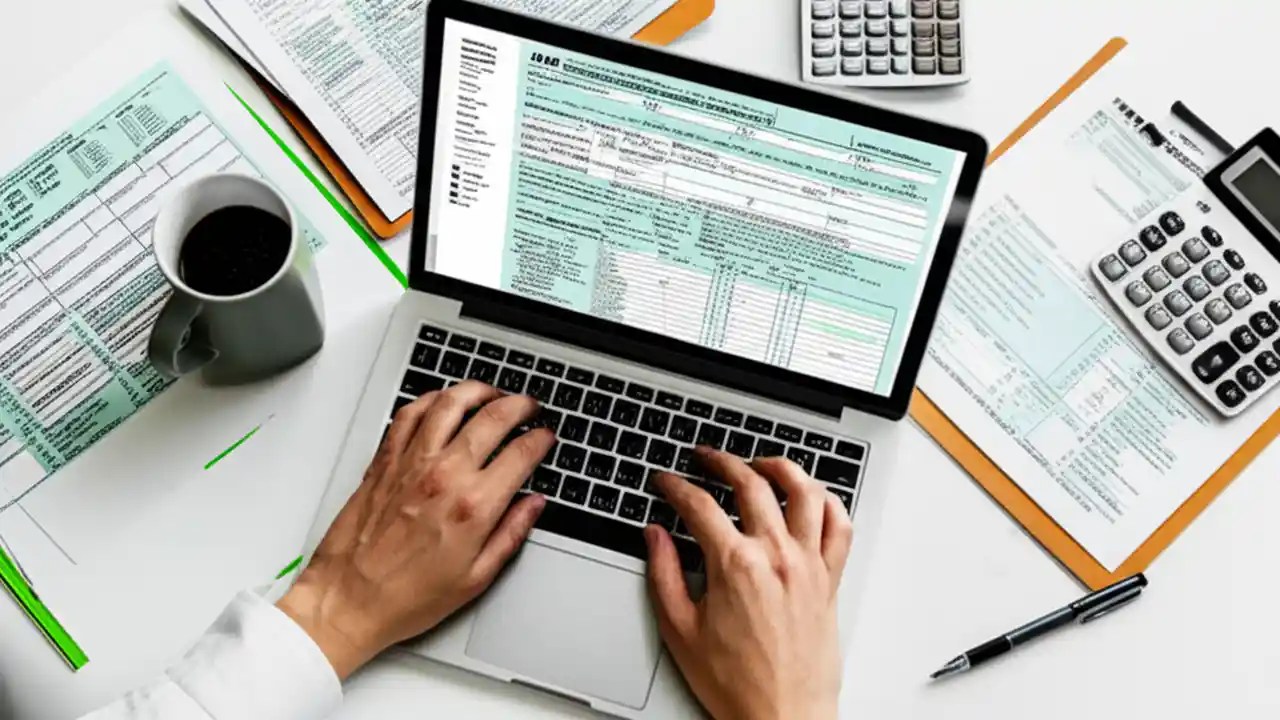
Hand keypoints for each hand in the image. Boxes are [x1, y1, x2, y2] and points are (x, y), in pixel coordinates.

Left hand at [277, 381, 554, 678]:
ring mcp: (412, 463)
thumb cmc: (404, 597)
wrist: (347, 600)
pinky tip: (443, 402)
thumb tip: (533, 506)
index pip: (521, 453)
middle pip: (493, 417)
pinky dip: (431, 399)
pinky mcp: (385, 461)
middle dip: (520, 405)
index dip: (541, 439)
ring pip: (451, 403)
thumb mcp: (475, 578)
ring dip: (479, 391)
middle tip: (529, 407)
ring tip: (492, 393)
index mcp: (474, 507)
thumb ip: (511, 534)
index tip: (546, 437)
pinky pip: (410, 414)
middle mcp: (444, 476)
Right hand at [645, 449, 852, 719]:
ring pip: (803, 491)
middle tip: (705, 458)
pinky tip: (811, 497)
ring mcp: (808, 564)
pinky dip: (828, 502)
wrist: (784, 716)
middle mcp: (776, 556)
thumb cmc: (737, 684)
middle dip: (721, 461)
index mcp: (735, 566)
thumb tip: (655, 537)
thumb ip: (663, 575)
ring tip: (760, 463)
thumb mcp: (680, 630)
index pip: (699, 505)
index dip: (675, 486)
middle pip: (750, 484)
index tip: (665, 482)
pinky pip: (839, 526)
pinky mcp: (829, 578)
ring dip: (779, 467)